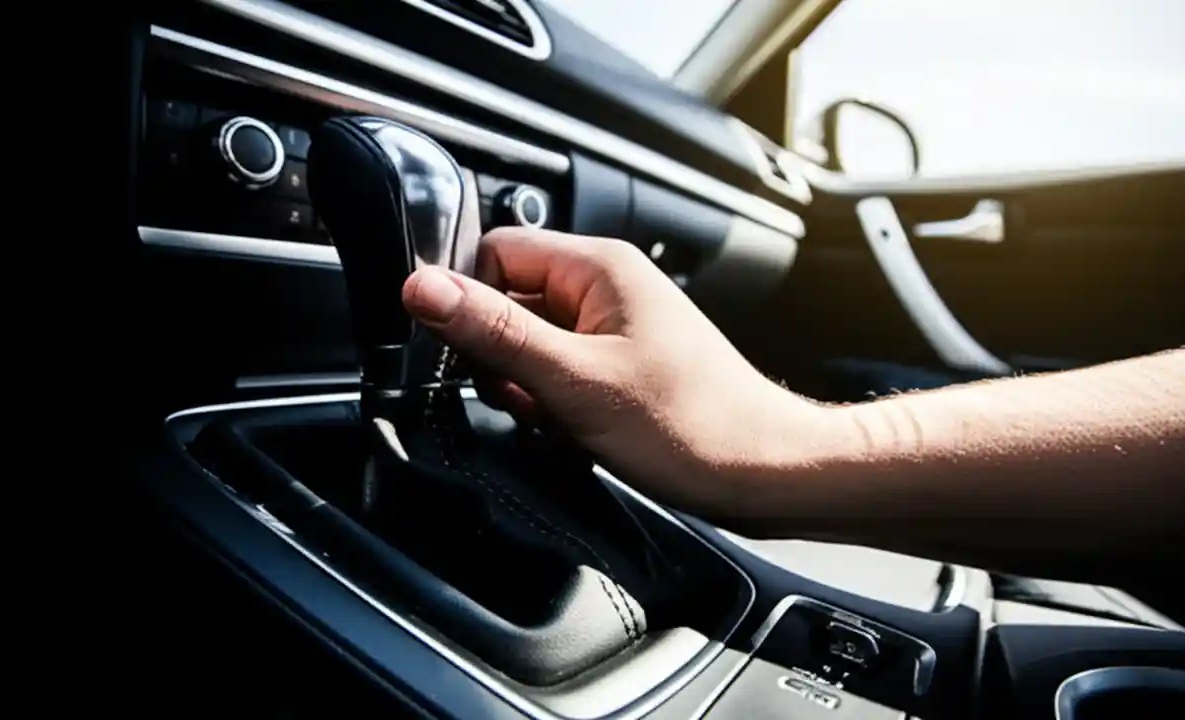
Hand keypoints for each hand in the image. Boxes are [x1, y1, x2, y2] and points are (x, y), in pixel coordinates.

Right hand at [400, 227, 829, 519]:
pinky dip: (551, 405)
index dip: (469, 300)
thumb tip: (423, 288)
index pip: (495, 251)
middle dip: (500, 356)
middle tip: (529, 394)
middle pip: (506, 301)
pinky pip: (555, 375)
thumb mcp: (576, 379)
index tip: (468, 351)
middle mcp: (605, 288)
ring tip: (561, 416)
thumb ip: (495, 332)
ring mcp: (611, 330)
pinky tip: (574, 429)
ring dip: (526, 386)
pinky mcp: (616, 368)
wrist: (762, 474)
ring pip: (527, 345)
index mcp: (598, 267)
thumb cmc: (693, 426)